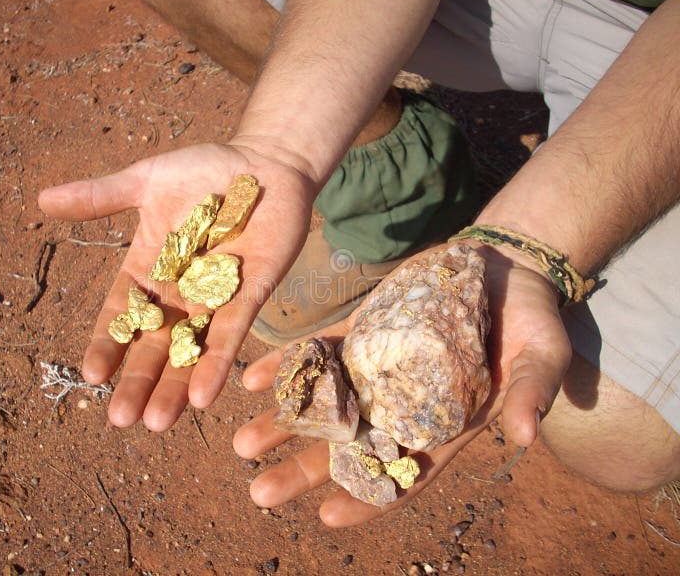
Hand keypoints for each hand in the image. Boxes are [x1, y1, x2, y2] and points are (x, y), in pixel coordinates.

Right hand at [38, 141, 316, 430]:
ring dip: (175, 386)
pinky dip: (217, 363)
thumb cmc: (206, 169)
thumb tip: (43, 199)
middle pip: (155, 342)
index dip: (108, 343)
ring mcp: (217, 295)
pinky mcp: (253, 294)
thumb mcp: (147, 180)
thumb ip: (101, 197)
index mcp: (150, 266)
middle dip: (139, 381)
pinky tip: (203, 396)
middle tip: (122, 420)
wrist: (265, 162)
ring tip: (157, 424)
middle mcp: (180, 289)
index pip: (123, 312)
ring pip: (191, 349)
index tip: (91, 375)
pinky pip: (232, 334)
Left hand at [232, 242, 571, 525]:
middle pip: (350, 447)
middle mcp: (403, 404)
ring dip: (285, 423)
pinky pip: (320, 353)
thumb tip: (523, 435)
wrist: (503, 265)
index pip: (404, 473)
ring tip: (241, 444)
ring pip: (326, 404)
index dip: (369, 497)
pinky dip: (290, 365)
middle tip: (261, 491)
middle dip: (306, 470)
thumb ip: (531, 392)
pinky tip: (253, 378)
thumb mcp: (541, 354)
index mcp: (446, 423)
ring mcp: (378, 368)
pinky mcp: (362, 332)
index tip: (328, 516)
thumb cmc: (530, 318)